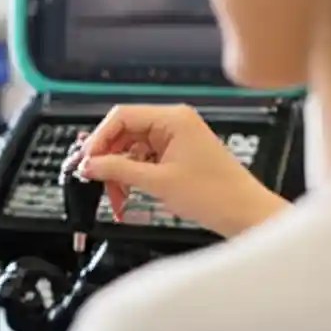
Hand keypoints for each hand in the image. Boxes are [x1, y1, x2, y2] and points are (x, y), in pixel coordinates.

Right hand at [63, 104, 289, 235]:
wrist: (244, 214)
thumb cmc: (216, 194)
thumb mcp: (158, 182)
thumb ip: (118, 170)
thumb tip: (89, 165)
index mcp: (173, 118)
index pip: (122, 116)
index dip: (99, 138)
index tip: (85, 159)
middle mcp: (174, 123)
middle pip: (124, 132)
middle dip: (107, 158)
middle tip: (93, 178)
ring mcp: (175, 138)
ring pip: (131, 148)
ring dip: (119, 172)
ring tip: (115, 195)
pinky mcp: (176, 154)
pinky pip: (143, 159)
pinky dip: (132, 176)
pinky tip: (127, 193)